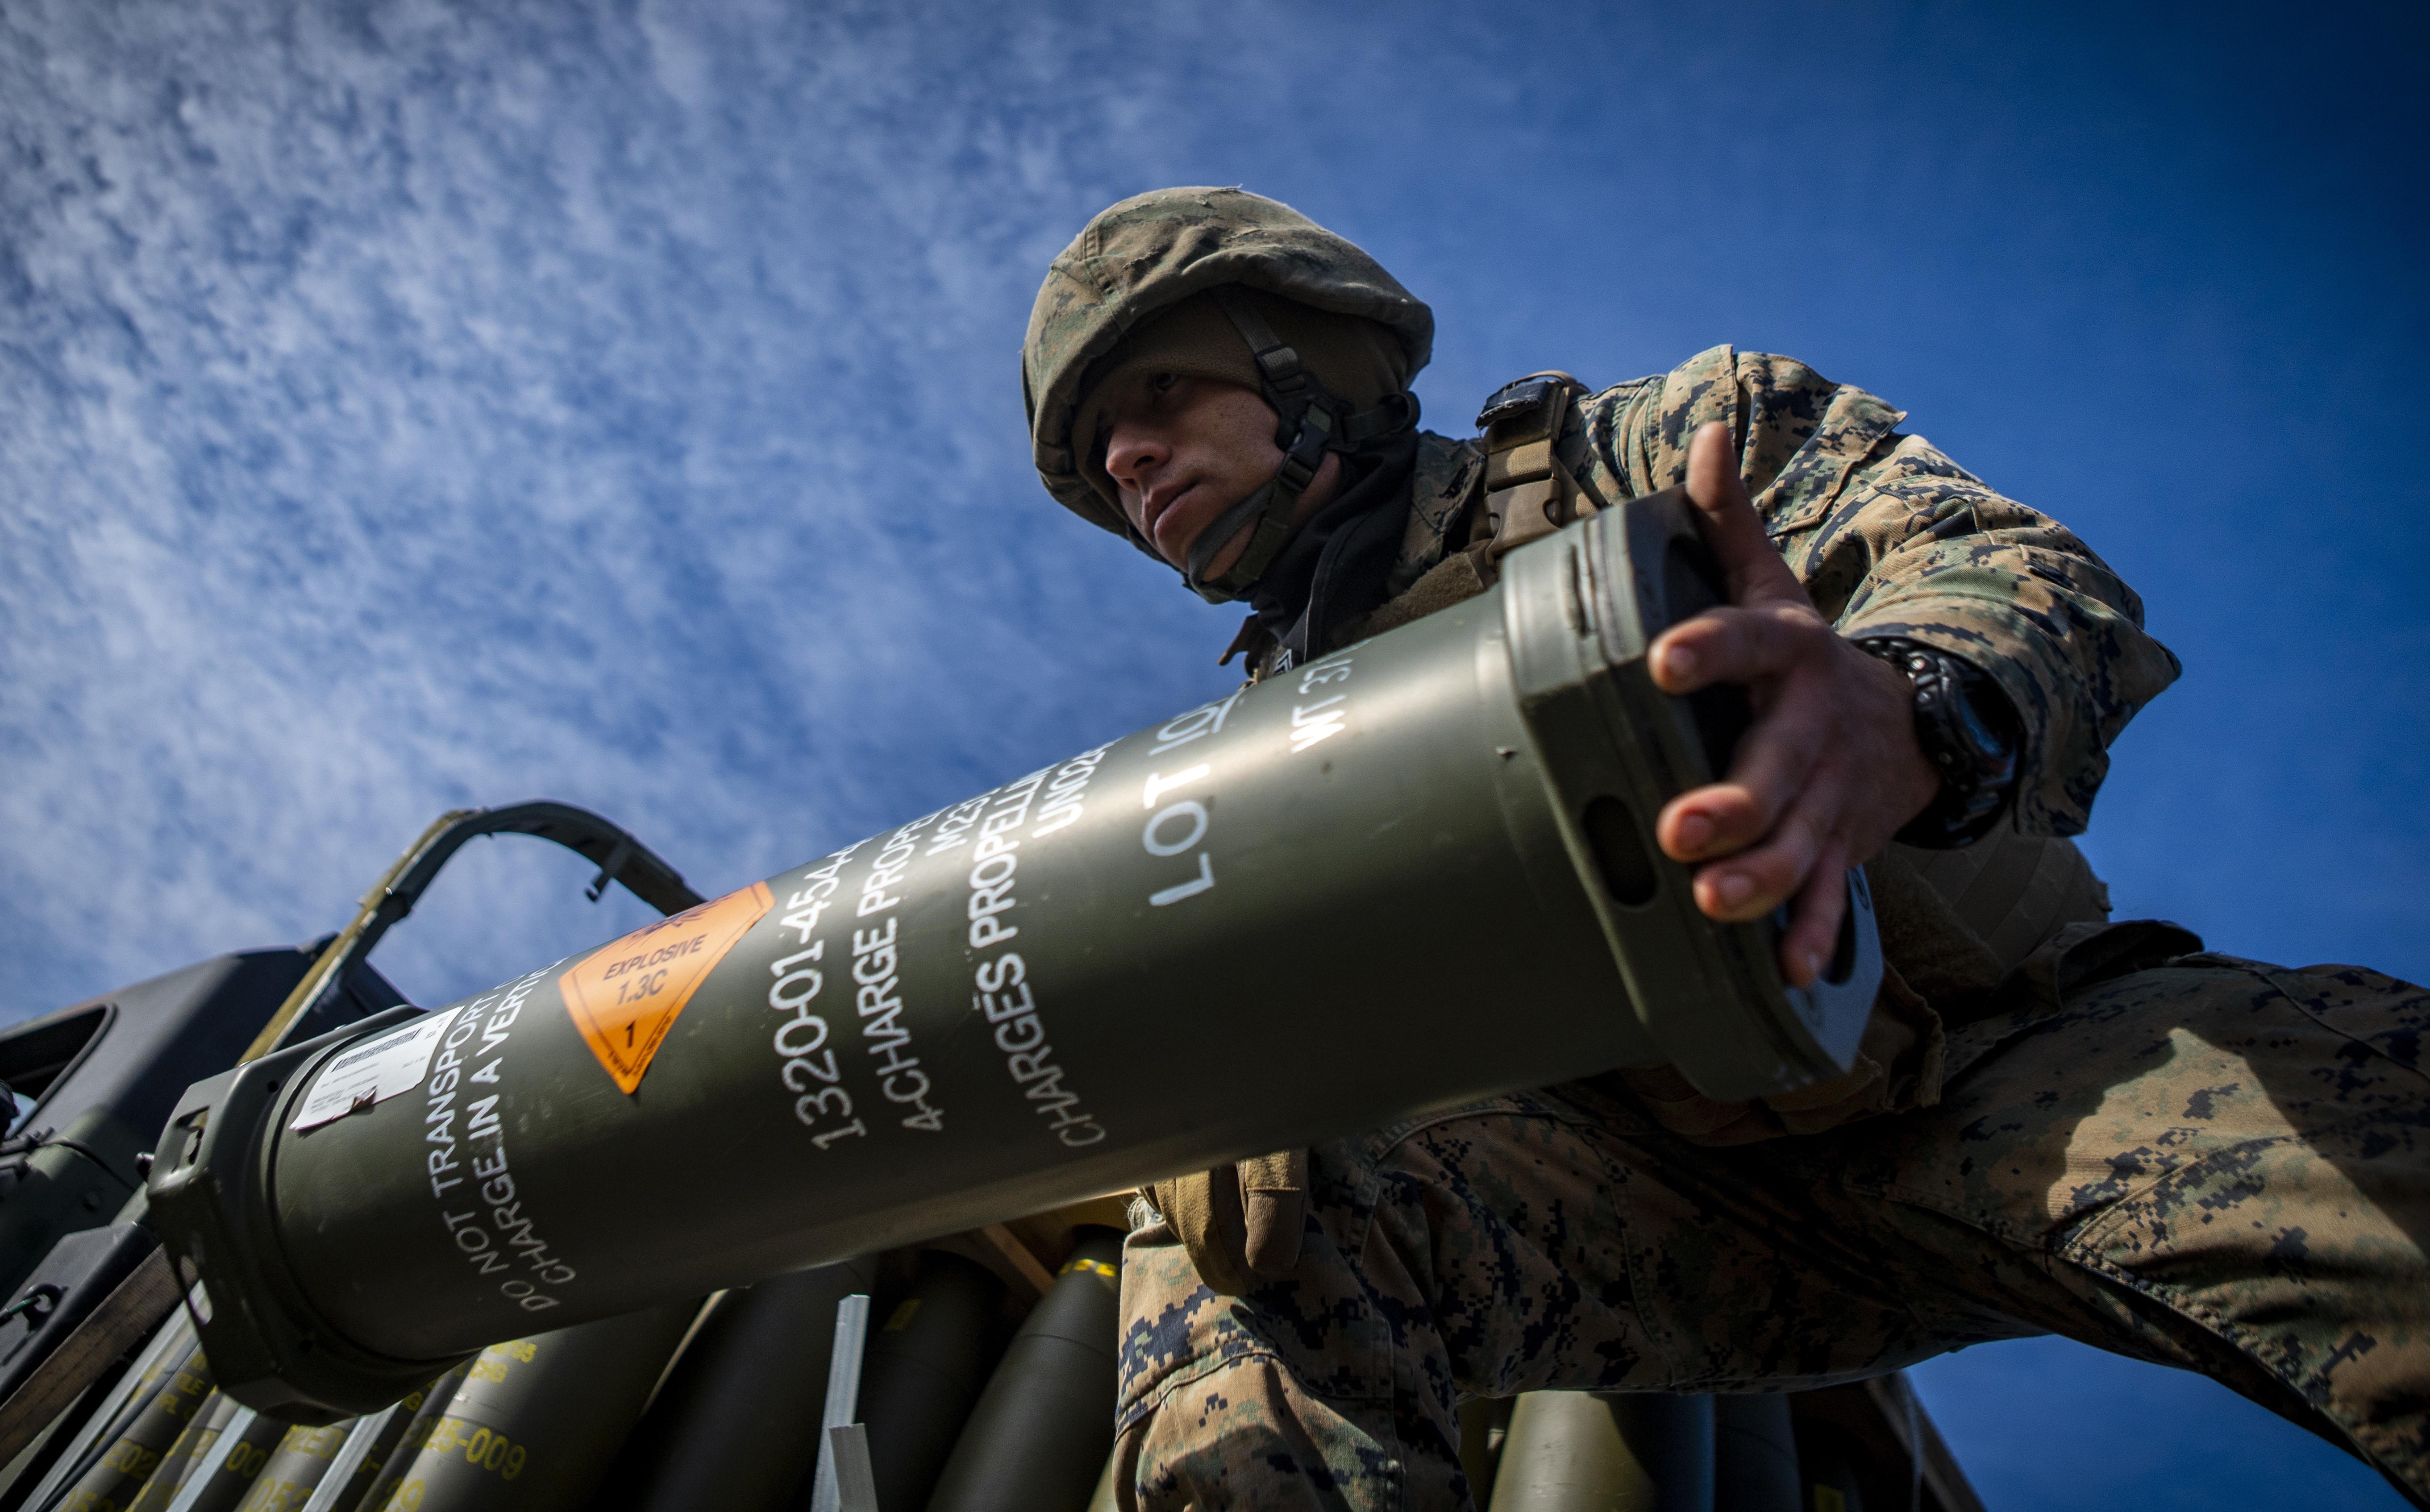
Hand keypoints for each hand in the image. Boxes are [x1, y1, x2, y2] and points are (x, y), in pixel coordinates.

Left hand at [1649, 422, 1941, 985]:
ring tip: (1717, 906)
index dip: (1706, 647)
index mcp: (1789, 654)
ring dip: (1763, 878)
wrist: (1912, 722)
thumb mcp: (1774, 585)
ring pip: (1801, 841)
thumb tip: (1707, 432)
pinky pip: (1831, 896)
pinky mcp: (1845, 844)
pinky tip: (1785, 973)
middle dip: (1733, 800)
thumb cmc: (1804, 657)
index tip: (1659, 660)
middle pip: (1775, 765)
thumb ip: (1728, 520)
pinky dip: (1813, 935)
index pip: (1745, 639)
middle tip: (1679, 829)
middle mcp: (1814, 726)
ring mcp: (1835, 793)